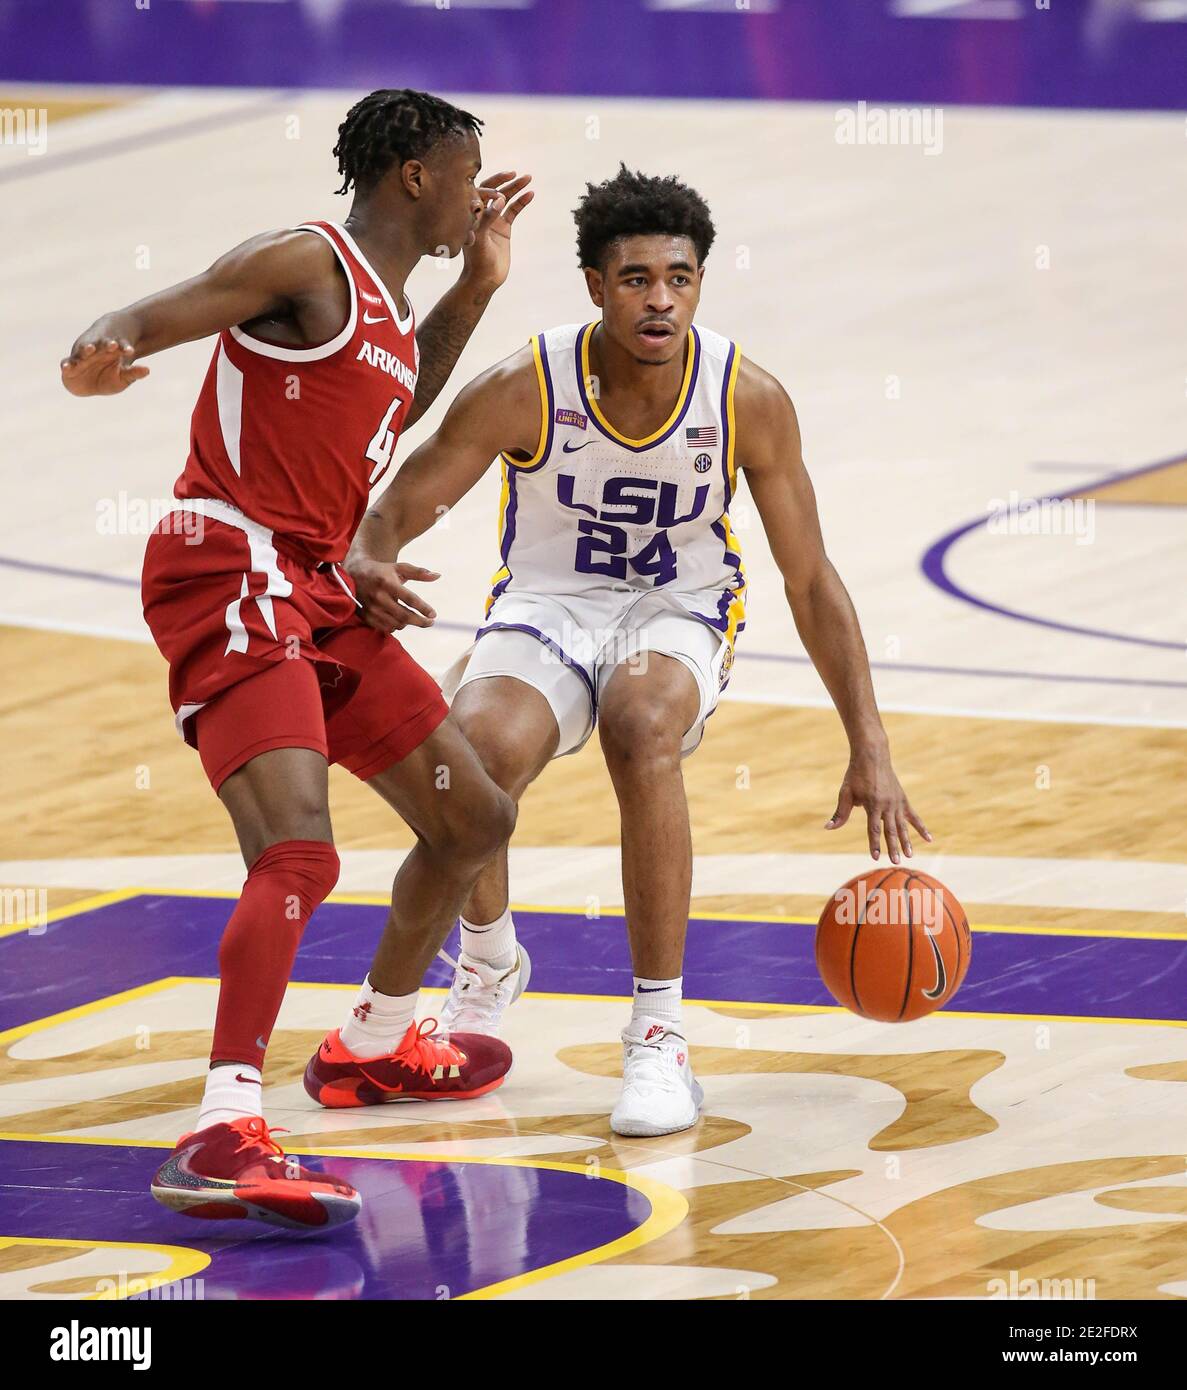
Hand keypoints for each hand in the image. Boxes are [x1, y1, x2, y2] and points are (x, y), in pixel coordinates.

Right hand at [61, 336, 148, 395]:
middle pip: (102, 346)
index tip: (131, 350)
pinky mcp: (70, 365)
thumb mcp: (123, 377)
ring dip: (87, 349)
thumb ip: (133, 373)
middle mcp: (95, 352)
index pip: (118, 348)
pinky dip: (67, 365)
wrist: (87, 382)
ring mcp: (81, 357)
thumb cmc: (108, 376)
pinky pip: (67, 363)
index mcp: (110, 352)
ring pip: (84, 351)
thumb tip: (147, 370)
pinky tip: (67, 367)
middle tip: (112, 344)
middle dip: (106, 345)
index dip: (124, 348)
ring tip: (90, 349)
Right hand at [346, 556, 438, 632]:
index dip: (423, 608)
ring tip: (414, 618)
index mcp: (387, 583)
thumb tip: (438, 576)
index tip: (434, 614)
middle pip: (404, 616)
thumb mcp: (399, 568)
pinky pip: (385, 628)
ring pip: (396, 624)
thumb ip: (419, 573)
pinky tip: (400, 620)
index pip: (410, 599)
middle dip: (420, 622)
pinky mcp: (365, 616)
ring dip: (408, 624)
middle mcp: (378, 596)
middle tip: (430, 622)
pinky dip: (395, 626)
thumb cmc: (382, 571)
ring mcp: (371, 608)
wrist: (354, 574)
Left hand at [462, 171, 533, 290]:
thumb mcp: (480, 238)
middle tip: (515, 173)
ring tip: (528, 178)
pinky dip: (522, 202)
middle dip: (503, 180)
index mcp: (471, 213)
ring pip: (505, 198)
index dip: (490, 187)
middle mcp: (481, 213)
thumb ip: (488, 217)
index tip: (500, 193)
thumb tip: (500, 198)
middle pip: (493, 190)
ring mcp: (493, 219)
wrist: (484, 279)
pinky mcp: (504, 228)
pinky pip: (514, 211)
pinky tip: (530, 194)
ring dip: (516, 187)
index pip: (479, 192)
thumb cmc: (477, 260)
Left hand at [825, 741, 930, 863]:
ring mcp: (897, 802)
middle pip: (890, 830)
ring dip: (906, 841)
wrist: (872, 755)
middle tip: (895, 862)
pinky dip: (921, 827)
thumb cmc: (856, 774)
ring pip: (903, 825)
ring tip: (909, 855)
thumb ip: (840, 812)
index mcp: (872, 803)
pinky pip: (914, 816)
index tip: (875, 857)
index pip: (873, 828)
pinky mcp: (903, 799)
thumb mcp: (846, 792)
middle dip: (893, 847)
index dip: (874, 843)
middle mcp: (887, 804)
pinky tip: (929, 839)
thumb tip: (828, 828)